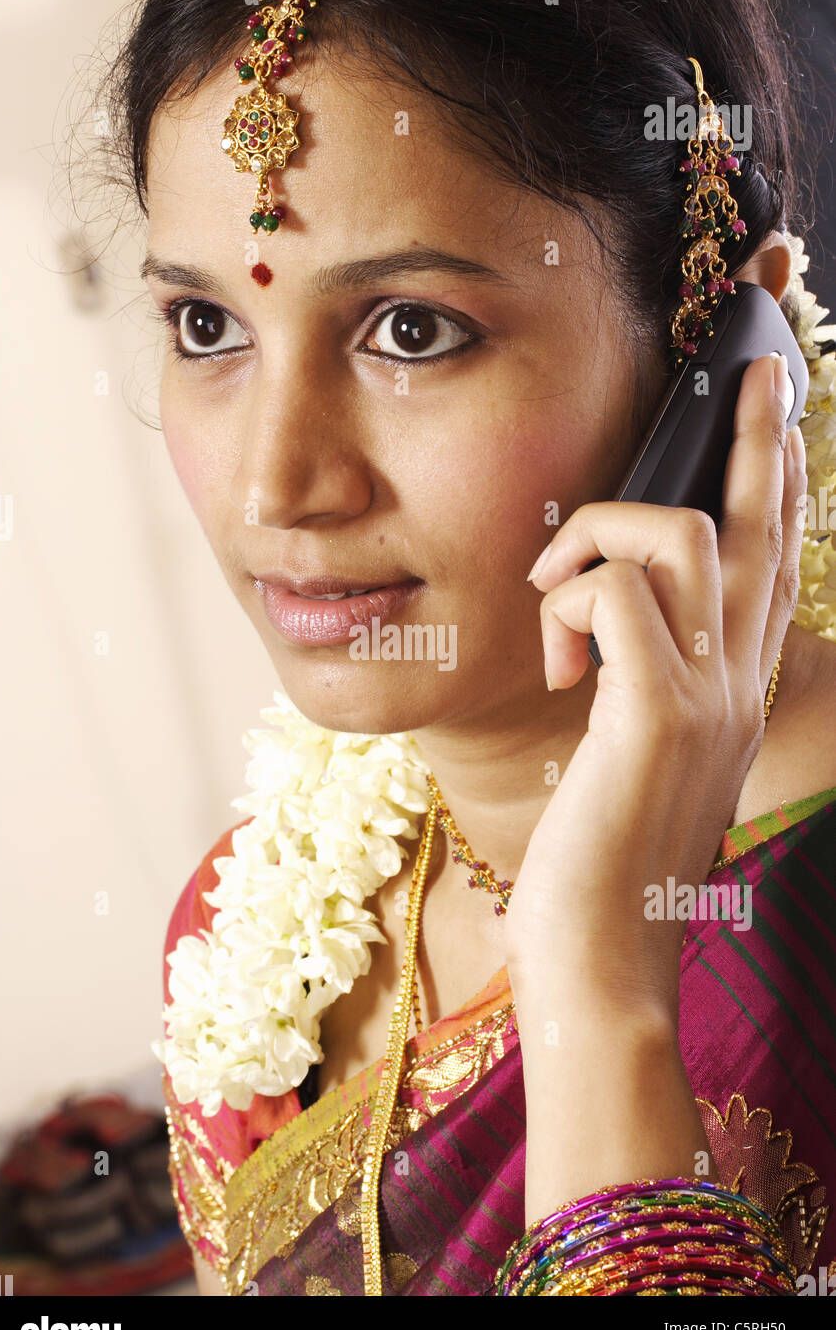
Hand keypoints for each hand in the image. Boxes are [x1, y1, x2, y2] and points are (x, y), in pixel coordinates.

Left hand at [503, 353, 806, 1221]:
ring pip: (682, 535)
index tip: (772, 416)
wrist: (606, 958)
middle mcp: (738, 683)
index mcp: (733, 690)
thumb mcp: (635, 758)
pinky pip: (617, 595)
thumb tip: (603, 625)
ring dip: (595, 538)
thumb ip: (639, 685)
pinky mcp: (655, 717)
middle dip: (756, 437)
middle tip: (750, 371)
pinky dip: (567, 602)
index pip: (771, 561)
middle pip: (760, 527)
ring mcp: (706, 697)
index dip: (776, 482)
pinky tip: (554, 659)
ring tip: (554, 598)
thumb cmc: (604, 860)